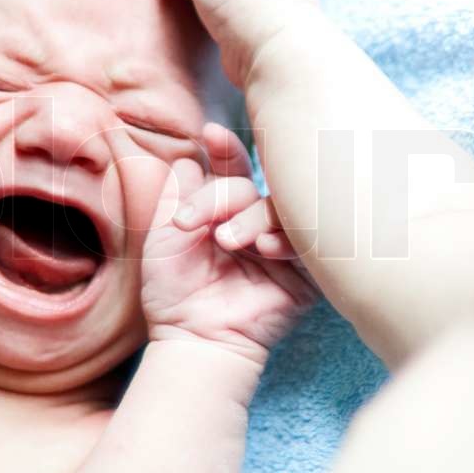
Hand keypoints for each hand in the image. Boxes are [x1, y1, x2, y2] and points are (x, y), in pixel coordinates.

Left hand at [141, 123, 314, 363]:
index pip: (232, 171)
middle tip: (199, 225)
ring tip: (227, 242)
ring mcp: (281, 248)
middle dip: (225, 197)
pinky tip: (263, 249)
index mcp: (225, 212)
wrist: (191, 339)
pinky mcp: (305, 275)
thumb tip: (190, 158)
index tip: (210, 133)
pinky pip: (308, 244)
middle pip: (253, 188)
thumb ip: (177, 196)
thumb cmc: (173, 292)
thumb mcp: (165, 237)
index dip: (225, 150)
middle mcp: (255, 224)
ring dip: (252, 218)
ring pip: (280, 210)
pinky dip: (285, 240)